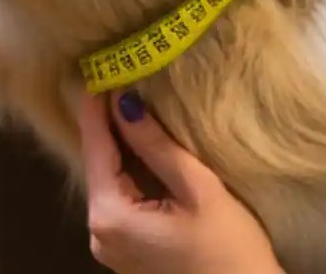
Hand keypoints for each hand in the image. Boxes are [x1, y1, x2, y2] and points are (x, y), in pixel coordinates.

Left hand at [77, 90, 281, 273]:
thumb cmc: (229, 249)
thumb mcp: (197, 189)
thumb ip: (156, 146)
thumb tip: (124, 104)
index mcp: (110, 217)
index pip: (96, 149)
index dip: (97, 109)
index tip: (101, 73)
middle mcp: (99, 233)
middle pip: (98, 166)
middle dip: (109, 126)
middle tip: (119, 82)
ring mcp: (110, 246)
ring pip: (109, 182)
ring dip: (120, 147)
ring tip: (131, 105)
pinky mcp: (127, 252)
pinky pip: (120, 200)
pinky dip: (128, 172)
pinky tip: (143, 148)